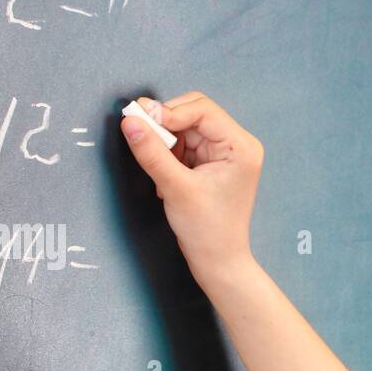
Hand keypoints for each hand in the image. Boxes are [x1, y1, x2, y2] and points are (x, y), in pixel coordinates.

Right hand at [120, 91, 263, 292]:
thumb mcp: (176, 188)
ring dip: (165, 143)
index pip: (202, 109)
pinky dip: (168, 154)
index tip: (139, 120)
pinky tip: (165, 178)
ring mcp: (224, 153)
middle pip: (192, 114)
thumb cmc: (208, 231)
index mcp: (241, 147)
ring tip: (161, 172)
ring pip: (185, 128)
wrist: (218, 261)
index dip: (168, 111)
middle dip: (165, 126)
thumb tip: (130, 122)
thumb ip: (152, 153)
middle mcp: (237, 145)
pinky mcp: (211, 163)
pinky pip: (184, 144)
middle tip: (141, 139)